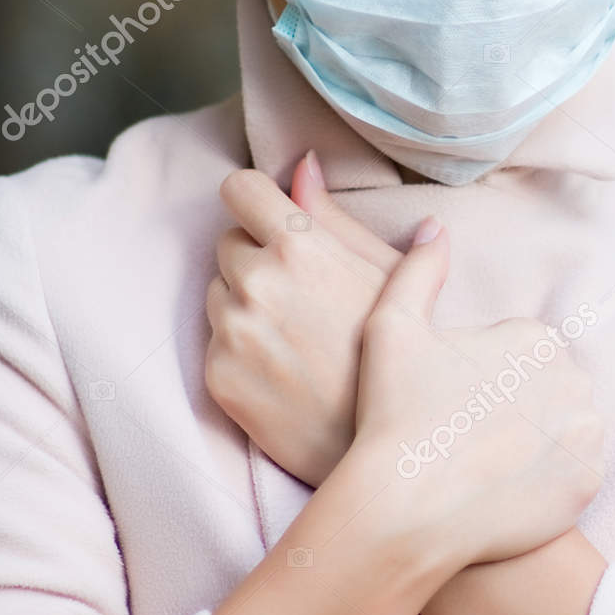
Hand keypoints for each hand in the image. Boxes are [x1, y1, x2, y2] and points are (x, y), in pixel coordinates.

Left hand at [205, 154, 394, 486]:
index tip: (269, 220)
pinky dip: (241, 352)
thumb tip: (303, 165)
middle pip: (229, 243)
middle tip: (302, 299)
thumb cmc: (399, 358)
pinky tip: (283, 371)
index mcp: (300, 244)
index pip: (239, 189)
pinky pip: (216, 342)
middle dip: (258, 260)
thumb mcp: (386, 277)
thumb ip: (335, 215)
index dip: (255, 203)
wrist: (388, 449)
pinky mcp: (218, 376)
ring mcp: (232, 331)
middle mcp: (257, 282)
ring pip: (218, 294)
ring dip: (245, 306)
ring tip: (295, 339)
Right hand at [347, 220, 603, 568]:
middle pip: (547, 397)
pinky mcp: (587, 486)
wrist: (404, 507)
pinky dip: (545, 489)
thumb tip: (435, 227)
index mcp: (536, 338)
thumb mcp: (392, 327)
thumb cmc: (393, 415)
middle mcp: (575, 380)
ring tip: (482, 470)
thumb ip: (419, 270)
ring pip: (563, 437)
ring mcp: (586, 436)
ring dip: (535, 449)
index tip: (449, 407)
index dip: (479, 386)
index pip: (519, 361)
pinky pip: (571, 482)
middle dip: (515, 415)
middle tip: (463, 441)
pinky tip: (502, 495)